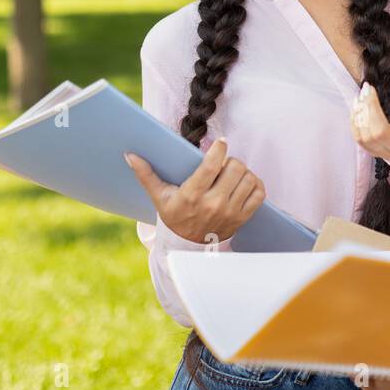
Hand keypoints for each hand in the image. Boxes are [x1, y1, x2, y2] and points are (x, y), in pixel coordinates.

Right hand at [124, 136, 265, 244]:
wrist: (188, 247)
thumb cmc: (174, 216)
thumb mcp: (158, 197)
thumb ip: (146, 174)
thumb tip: (130, 155)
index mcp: (192, 195)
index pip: (212, 166)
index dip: (219, 149)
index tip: (221, 142)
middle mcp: (213, 204)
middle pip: (235, 168)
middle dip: (231, 160)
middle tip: (224, 163)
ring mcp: (230, 212)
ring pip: (248, 178)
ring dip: (243, 172)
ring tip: (232, 173)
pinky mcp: (243, 218)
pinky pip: (259, 193)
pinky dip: (254, 184)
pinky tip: (244, 183)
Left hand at [350, 82, 389, 180]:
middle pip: (378, 134)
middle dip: (370, 110)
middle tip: (368, 88)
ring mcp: (383, 153)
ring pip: (364, 137)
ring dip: (359, 113)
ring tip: (363, 92)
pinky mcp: (372, 148)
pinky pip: (359, 137)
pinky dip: (355, 119)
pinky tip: (358, 103)